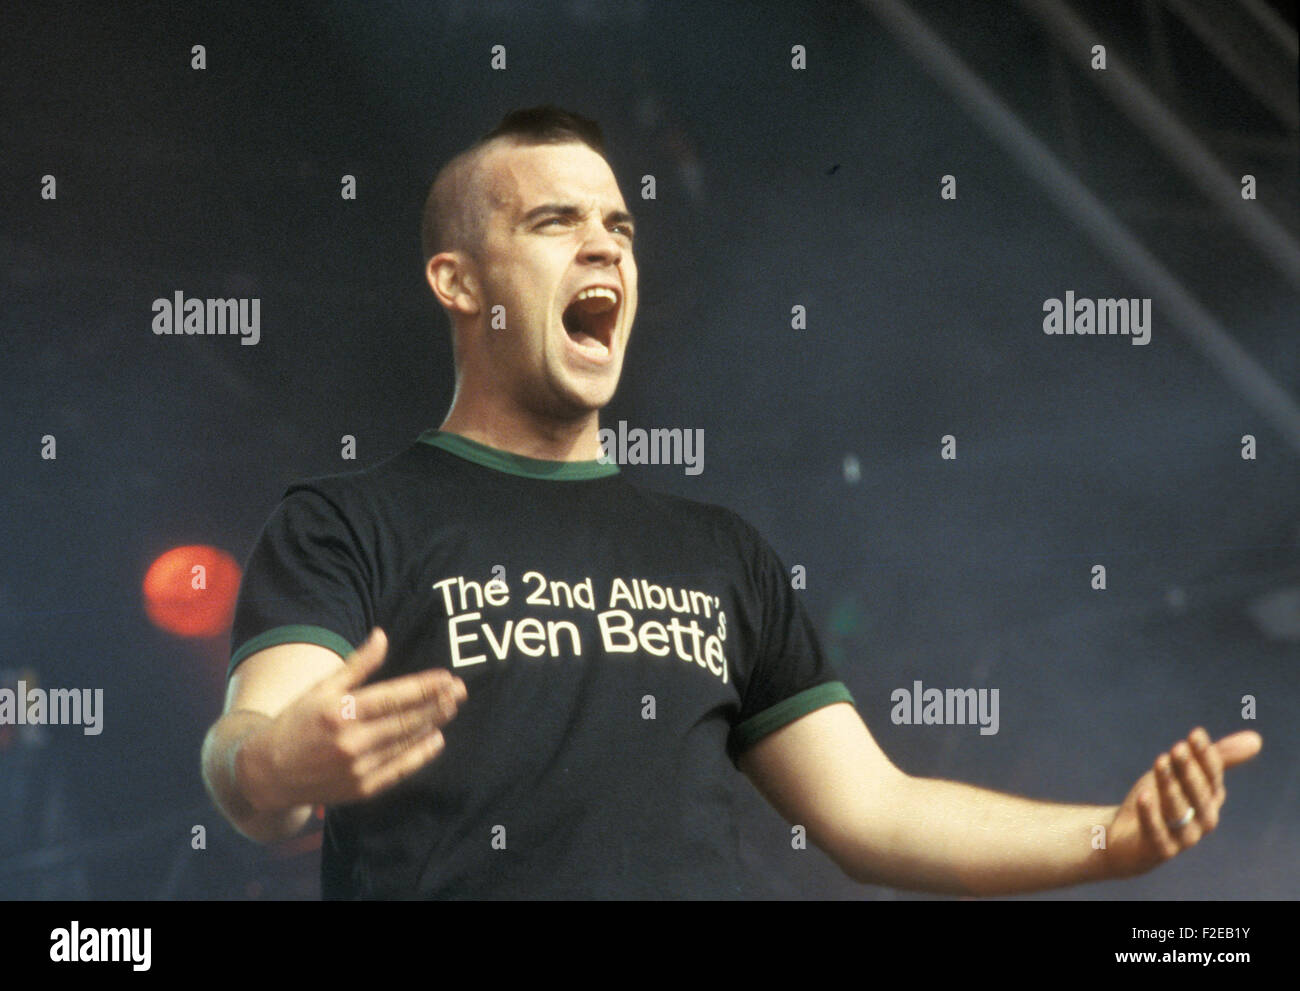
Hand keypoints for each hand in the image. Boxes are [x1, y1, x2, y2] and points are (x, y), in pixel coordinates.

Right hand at [245, 628, 466, 809]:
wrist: (268, 773)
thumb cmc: (297, 722)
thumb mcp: (322, 688)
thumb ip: (357, 664)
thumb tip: (383, 635)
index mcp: (341, 711)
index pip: (394, 696)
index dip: (425, 686)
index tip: (448, 677)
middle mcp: (351, 741)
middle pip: (406, 719)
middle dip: (438, 703)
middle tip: (460, 691)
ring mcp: (357, 768)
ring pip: (406, 742)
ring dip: (433, 724)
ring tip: (451, 708)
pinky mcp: (361, 789)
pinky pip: (399, 769)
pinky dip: (420, 754)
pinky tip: (436, 739)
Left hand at [1104, 727, 1260, 878]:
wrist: (1129, 839)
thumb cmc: (1160, 801)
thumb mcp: (1181, 774)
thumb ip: (1215, 758)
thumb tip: (1256, 739)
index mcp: (1210, 799)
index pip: (1212, 776)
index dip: (1205, 756)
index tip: (1195, 733)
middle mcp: (1203, 819)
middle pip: (1198, 794)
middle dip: (1189, 770)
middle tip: (1178, 748)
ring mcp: (1183, 837)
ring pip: (1178, 810)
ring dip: (1169, 785)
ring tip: (1160, 762)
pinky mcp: (1160, 850)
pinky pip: (1156, 832)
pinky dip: (1150, 814)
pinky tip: (1144, 796)